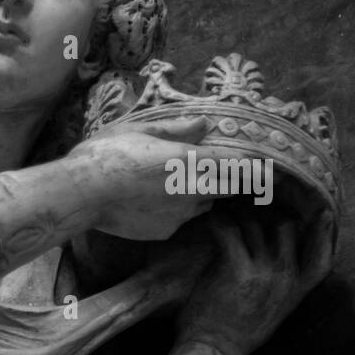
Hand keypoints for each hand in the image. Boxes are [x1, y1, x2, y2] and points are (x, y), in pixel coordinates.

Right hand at [66, 116, 255, 241]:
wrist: (81, 194)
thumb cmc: (109, 154)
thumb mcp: (142, 131)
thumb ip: (178, 131)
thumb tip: (205, 123)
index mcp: (193, 160)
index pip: (240, 164)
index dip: (258, 166)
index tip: (272, 169)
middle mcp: (194, 190)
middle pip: (228, 187)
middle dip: (233, 181)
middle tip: (233, 176)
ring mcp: (180, 214)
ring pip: (203, 203)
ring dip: (201, 194)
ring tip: (177, 185)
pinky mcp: (164, 231)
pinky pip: (179, 219)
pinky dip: (174, 211)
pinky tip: (151, 203)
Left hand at [177, 209, 334, 354]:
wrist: (214, 350)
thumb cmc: (237, 334)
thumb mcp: (274, 313)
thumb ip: (282, 288)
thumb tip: (280, 264)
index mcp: (297, 290)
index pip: (322, 257)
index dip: (324, 233)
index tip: (325, 212)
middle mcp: (286, 277)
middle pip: (285, 227)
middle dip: (265, 218)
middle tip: (245, 212)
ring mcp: (264, 271)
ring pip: (255, 225)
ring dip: (237, 218)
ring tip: (223, 216)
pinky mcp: (237, 267)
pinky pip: (229, 230)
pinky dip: (219, 221)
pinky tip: (212, 220)